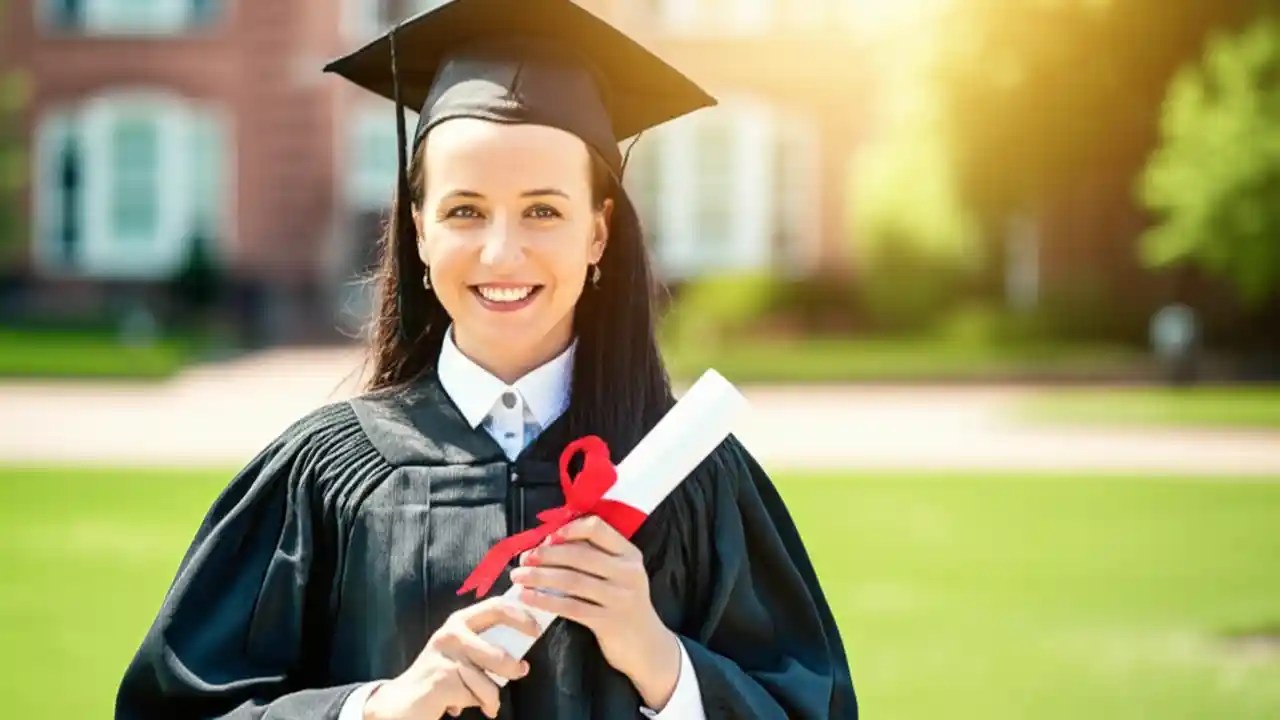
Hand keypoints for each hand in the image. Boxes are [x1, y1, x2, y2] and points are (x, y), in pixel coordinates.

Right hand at [363, 598, 539, 719]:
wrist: (402, 701)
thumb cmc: (441, 674)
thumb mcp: (462, 650)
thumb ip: (486, 641)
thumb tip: (527, 636)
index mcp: (460, 621)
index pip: (497, 607)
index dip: (522, 616)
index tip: (537, 629)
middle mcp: (452, 634)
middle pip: (499, 653)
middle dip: (513, 667)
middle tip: (522, 671)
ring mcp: (446, 658)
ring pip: (489, 682)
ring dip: (491, 697)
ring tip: (487, 701)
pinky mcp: (443, 681)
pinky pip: (478, 696)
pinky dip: (479, 705)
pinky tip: (461, 706)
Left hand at [509, 516, 681, 709]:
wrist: (646, 644)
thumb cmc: (624, 602)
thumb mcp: (619, 574)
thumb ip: (594, 556)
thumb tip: (549, 541)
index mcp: (629, 553)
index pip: (597, 528)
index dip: (569, 529)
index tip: (547, 537)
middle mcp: (627, 572)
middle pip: (580, 555)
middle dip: (546, 555)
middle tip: (523, 558)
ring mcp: (619, 597)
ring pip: (572, 581)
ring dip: (539, 577)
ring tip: (518, 577)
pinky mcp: (608, 621)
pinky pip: (570, 607)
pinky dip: (545, 601)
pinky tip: (528, 598)